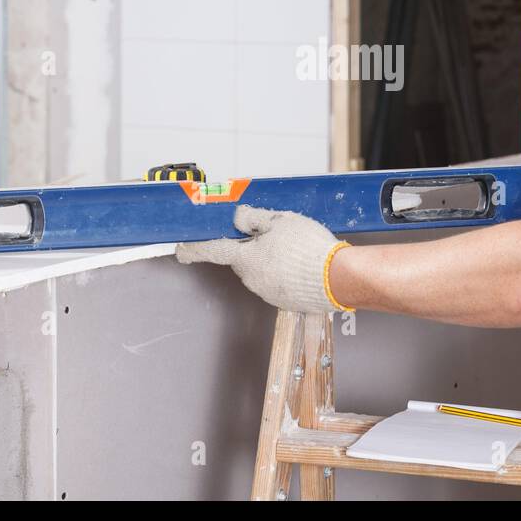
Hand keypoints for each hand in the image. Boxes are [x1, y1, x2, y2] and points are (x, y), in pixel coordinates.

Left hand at [175, 205, 351, 313]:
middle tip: (272, 234)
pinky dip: (284, 273)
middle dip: (251, 248)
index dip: (194, 248)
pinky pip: (277, 283)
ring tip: (295, 249)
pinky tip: (302, 264)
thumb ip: (254, 218)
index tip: (181, 250)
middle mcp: (253, 279)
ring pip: (261, 271)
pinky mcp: (285, 302)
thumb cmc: (309, 249)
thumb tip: (238, 219)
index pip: (213, 251)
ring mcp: (269, 293)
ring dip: (271, 260)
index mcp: (246, 258)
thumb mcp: (280, 221)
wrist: (339, 279)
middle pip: (242, 259)